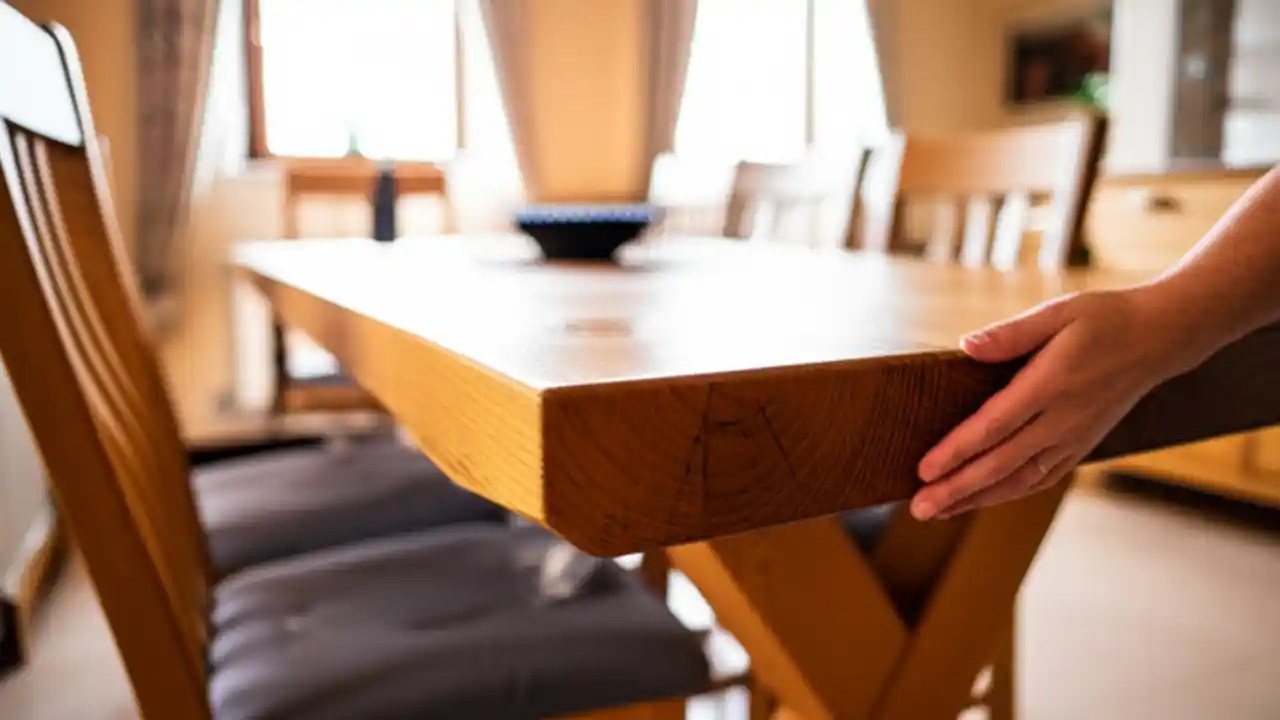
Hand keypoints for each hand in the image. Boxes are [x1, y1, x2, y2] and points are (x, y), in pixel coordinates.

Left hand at [911, 286, 1204, 520]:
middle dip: (957, 489)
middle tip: (918, 508)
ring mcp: (1075, 437)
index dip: (957, 451)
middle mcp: (1063, 419)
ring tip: (937, 512)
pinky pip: (1041, 478)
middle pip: (1001, 463)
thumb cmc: (1104, 319)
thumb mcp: (1059, 313)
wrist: (1161, 338)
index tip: (923, 470)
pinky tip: (981, 500)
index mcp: (1052, 384)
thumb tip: (966, 346)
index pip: (994, 426)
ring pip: (1020, 479)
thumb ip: (1011, 334)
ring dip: (977, 498)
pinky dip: (1009, 493)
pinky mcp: (1082, 445)